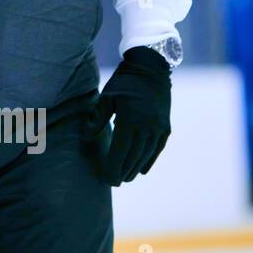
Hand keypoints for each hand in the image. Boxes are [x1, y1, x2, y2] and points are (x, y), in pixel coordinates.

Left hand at [84, 46, 171, 184]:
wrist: (151, 70)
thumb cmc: (124, 83)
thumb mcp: (107, 98)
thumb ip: (97, 119)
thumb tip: (86, 138)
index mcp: (130, 120)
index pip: (120, 151)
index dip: (113, 167)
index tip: (105, 177)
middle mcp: (147, 127)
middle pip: (133, 157)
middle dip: (122, 171)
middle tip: (112, 182)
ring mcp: (159, 128)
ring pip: (145, 156)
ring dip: (134, 169)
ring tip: (124, 178)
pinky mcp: (165, 128)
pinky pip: (156, 150)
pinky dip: (148, 161)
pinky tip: (141, 170)